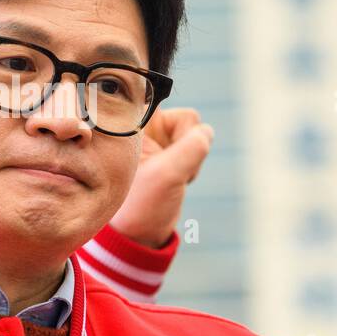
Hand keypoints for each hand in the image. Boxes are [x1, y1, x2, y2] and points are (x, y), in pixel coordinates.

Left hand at [108, 108, 213, 246]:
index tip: (165, 149)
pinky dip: (194, 164)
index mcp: (129, 126)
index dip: (172, 124)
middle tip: (169, 169)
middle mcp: (143, 127)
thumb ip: (190, 148)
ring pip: (194, 133)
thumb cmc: (139, 206)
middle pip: (186, 118)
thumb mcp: (166, 175)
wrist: (138, 235)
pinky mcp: (169, 151)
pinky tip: (179, 181)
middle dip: (186, 146)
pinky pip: (196, 146)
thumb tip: (206, 132)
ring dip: (191, 157)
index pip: (160, 100)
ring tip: (171, 178)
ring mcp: (157, 139)